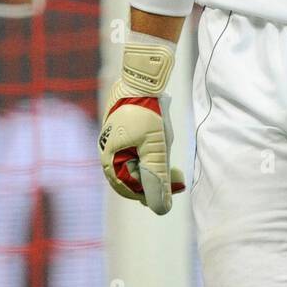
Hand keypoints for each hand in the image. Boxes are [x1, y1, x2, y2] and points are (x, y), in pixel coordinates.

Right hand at [98, 43, 185, 213]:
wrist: (141, 76)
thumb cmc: (147, 111)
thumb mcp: (156, 147)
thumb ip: (158, 178)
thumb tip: (161, 210)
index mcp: (110, 160)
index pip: (131, 190)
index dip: (154, 194)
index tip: (175, 187)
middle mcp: (108, 153)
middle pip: (133, 179)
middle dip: (156, 179)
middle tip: (178, 177)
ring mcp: (114, 141)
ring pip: (136, 164)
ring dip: (155, 165)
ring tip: (170, 154)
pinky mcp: (123, 131)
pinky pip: (136, 150)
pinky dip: (151, 152)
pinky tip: (162, 141)